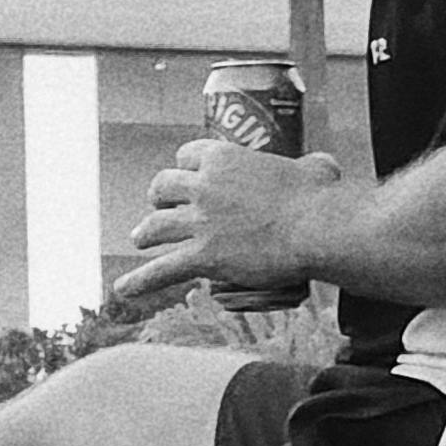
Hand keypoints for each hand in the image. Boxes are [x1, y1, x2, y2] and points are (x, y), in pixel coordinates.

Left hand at [112, 136, 340, 309]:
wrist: (315, 229)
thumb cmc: (317, 198)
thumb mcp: (313, 169)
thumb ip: (309, 165)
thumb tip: (322, 166)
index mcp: (223, 158)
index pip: (187, 156)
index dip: (186, 168)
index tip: (188, 176)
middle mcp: (204, 186)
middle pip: (163, 186)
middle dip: (158, 198)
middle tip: (159, 207)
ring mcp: (200, 222)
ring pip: (155, 226)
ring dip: (144, 234)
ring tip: (139, 240)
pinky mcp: (203, 256)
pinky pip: (162, 269)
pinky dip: (140, 281)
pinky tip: (123, 289)